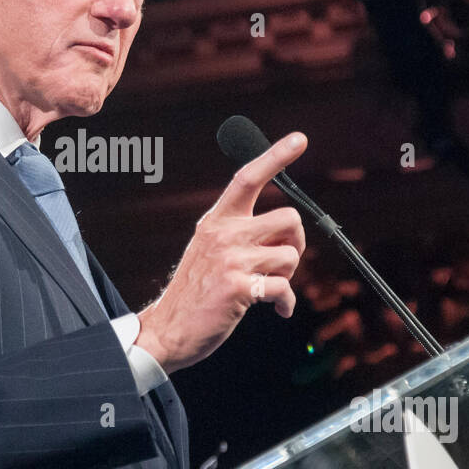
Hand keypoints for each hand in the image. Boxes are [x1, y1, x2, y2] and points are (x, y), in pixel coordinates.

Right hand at [136, 133, 307, 373]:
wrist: (168, 329)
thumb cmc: (197, 292)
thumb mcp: (211, 250)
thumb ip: (241, 234)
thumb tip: (287, 231)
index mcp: (216, 220)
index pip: (247, 178)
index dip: (275, 156)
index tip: (300, 139)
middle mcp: (223, 234)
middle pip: (288, 219)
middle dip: (294, 243)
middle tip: (280, 263)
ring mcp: (230, 260)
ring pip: (291, 255)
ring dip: (288, 276)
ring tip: (269, 287)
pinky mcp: (238, 288)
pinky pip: (284, 288)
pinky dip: (286, 303)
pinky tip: (277, 309)